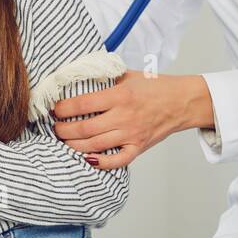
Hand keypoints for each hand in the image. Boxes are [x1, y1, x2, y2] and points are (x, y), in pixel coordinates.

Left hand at [52, 72, 213, 168]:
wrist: (183, 101)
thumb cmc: (155, 87)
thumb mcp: (128, 75)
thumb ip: (105, 77)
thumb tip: (77, 78)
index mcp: (120, 95)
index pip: (83, 104)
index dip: (64, 108)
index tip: (55, 109)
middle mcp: (124, 116)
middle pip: (85, 128)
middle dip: (63, 130)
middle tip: (55, 127)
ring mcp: (131, 134)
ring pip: (95, 146)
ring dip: (74, 145)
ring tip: (64, 140)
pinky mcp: (138, 147)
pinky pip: (117, 161)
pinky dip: (100, 163)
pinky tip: (87, 159)